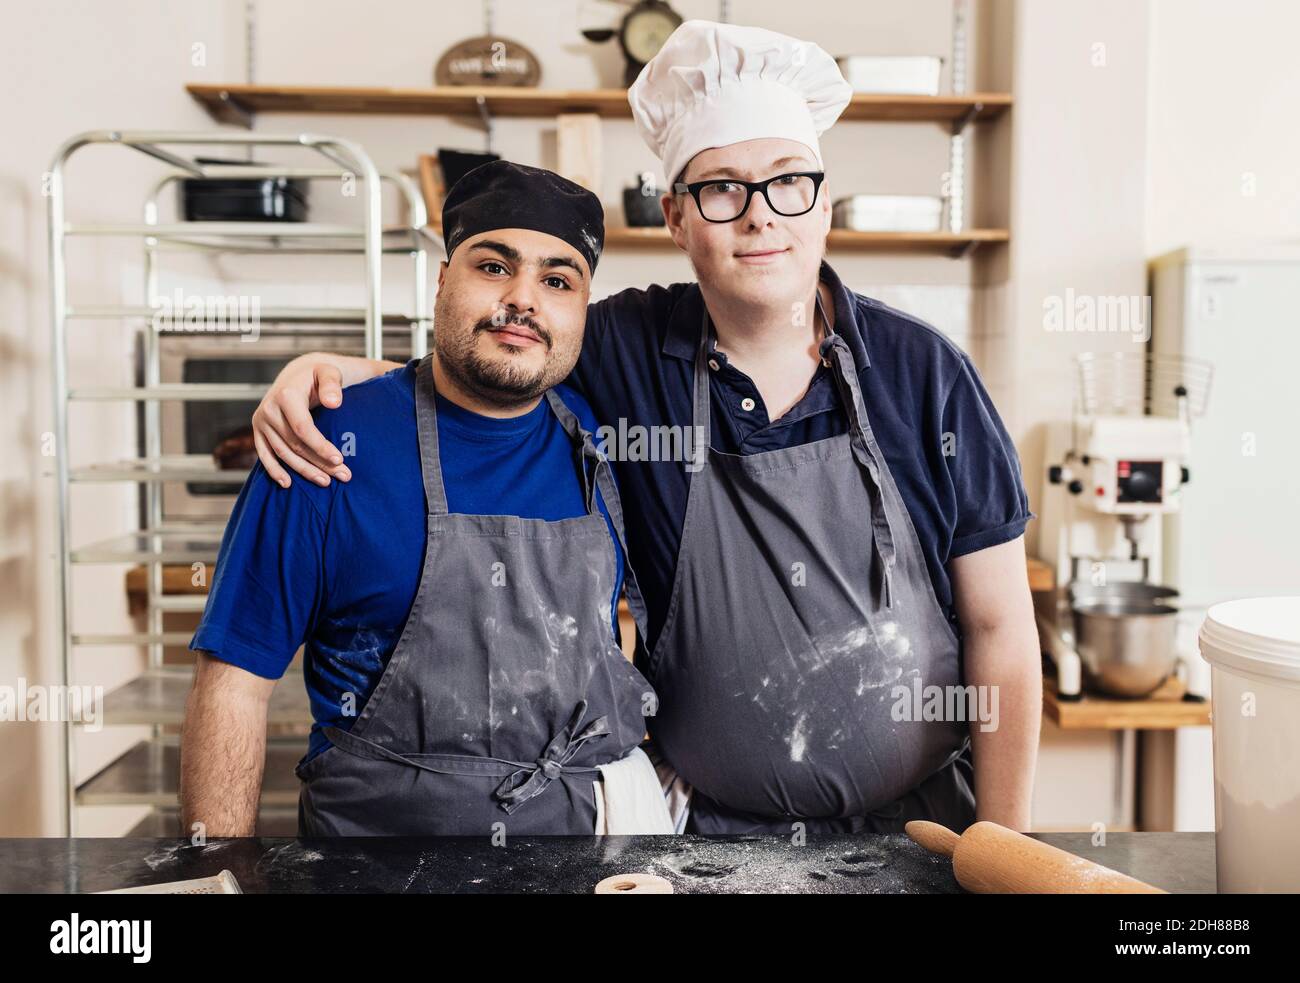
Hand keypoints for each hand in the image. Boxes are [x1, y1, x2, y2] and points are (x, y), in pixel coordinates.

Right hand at [251, 354, 352, 487]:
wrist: (298, 373)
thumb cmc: (319, 374)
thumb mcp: (329, 372)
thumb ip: (332, 384)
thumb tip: (333, 402)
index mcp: (286, 395)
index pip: (303, 428)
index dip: (320, 446)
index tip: (339, 459)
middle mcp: (269, 409)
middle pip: (294, 444)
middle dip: (319, 463)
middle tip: (343, 475)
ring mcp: (261, 421)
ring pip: (282, 453)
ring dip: (303, 471)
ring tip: (326, 482)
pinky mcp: (258, 430)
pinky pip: (265, 454)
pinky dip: (274, 470)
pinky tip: (287, 484)